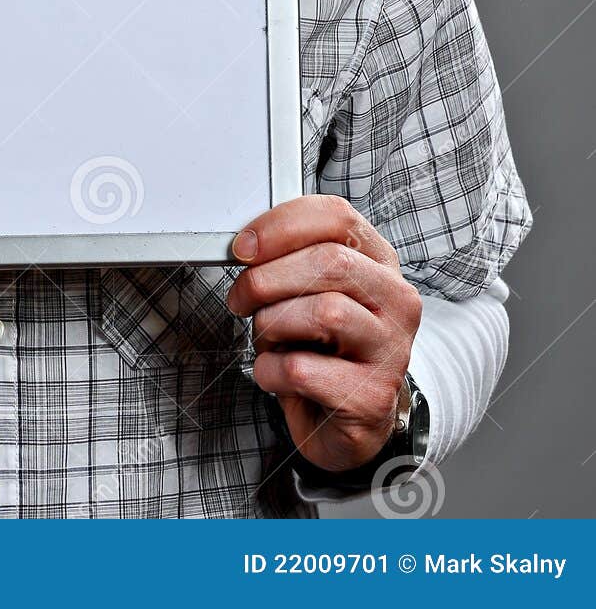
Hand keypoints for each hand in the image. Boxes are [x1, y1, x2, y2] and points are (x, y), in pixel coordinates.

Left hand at [225, 194, 422, 474]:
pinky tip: (274, 374)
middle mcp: (397, 301)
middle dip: (268, 277)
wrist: (346, 420)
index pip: (338, 217)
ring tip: (268, 337)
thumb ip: (291, 260)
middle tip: (240, 297)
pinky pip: (304, 369)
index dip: (282, 225)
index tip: (243, 246)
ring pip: (324, 312)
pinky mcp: (373, 397)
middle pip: (330, 262)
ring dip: (273, 324)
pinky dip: (271, 370)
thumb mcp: (310, 292)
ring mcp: (392, 350)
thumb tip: (247, 246)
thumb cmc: (322, 346)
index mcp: (379, 262)